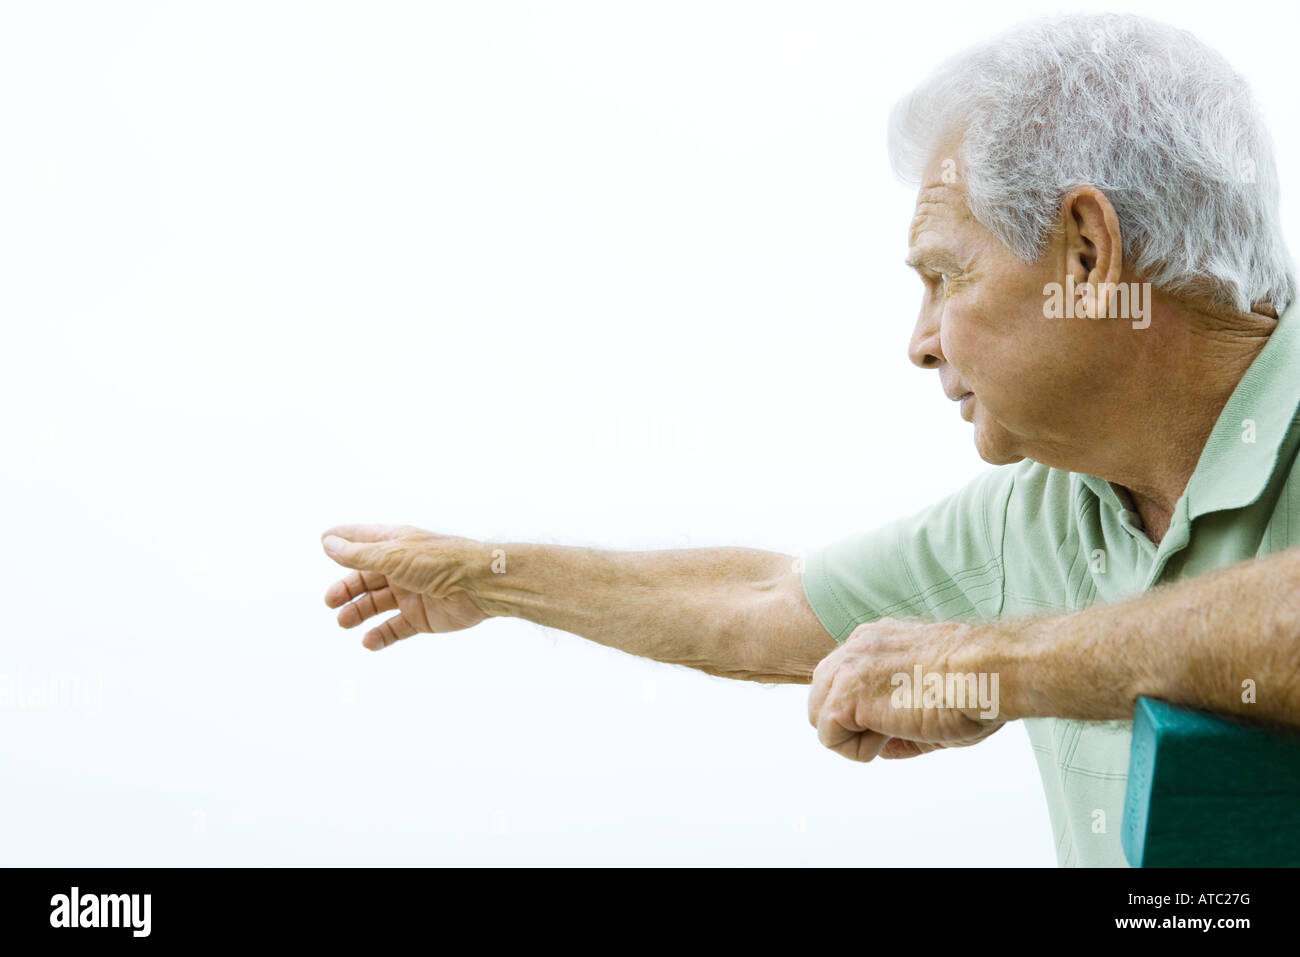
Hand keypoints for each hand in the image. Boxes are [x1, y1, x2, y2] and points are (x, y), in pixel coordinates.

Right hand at [321, 524, 488, 649]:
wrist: (479, 586)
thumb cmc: (439, 561)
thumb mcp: (393, 555)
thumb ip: (359, 554)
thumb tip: (328, 542)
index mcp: (396, 545)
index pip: (363, 540)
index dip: (343, 542)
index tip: (323, 542)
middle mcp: (402, 568)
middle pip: (365, 578)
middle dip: (346, 589)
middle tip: (331, 601)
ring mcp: (411, 593)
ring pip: (377, 604)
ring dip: (358, 612)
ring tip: (344, 622)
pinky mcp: (422, 617)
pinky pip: (395, 628)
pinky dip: (380, 636)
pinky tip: (368, 641)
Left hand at [807, 617, 1005, 761]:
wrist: (991, 672)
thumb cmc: (979, 683)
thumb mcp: (932, 690)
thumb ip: (897, 709)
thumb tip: (881, 744)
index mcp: (878, 638)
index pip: (845, 676)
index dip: (867, 707)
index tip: (904, 713)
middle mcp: (857, 646)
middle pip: (822, 693)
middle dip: (849, 720)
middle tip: (894, 729)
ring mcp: (848, 668)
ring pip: (819, 716)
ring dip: (854, 736)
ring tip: (893, 732)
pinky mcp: (847, 697)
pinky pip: (829, 737)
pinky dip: (858, 751)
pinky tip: (890, 737)